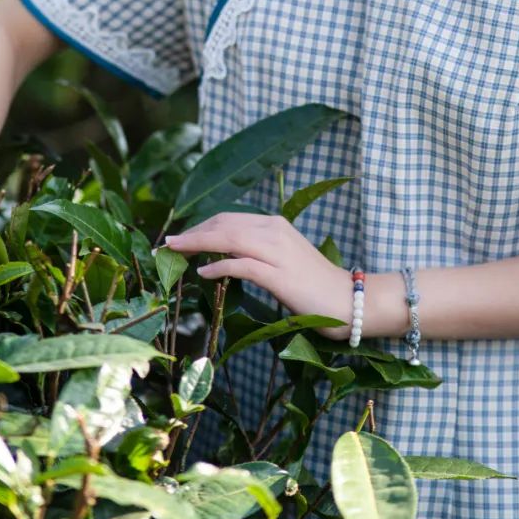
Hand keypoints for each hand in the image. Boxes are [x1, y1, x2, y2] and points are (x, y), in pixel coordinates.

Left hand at [162, 212, 352, 341]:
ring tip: (175, 251)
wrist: (350, 300)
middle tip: (168, 244)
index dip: (200, 227)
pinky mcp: (279, 275)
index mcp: (274, 225)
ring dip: (197, 243)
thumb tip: (224, 255)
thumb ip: (256, 252)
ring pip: (228, 237)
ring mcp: (277, 251)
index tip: (180, 238)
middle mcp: (274, 231)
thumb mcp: (282, 260)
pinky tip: (203, 272)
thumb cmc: (315, 285)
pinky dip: (219, 266)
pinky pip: (241, 265)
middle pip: (223, 223)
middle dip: (192, 233)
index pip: (228, 218)